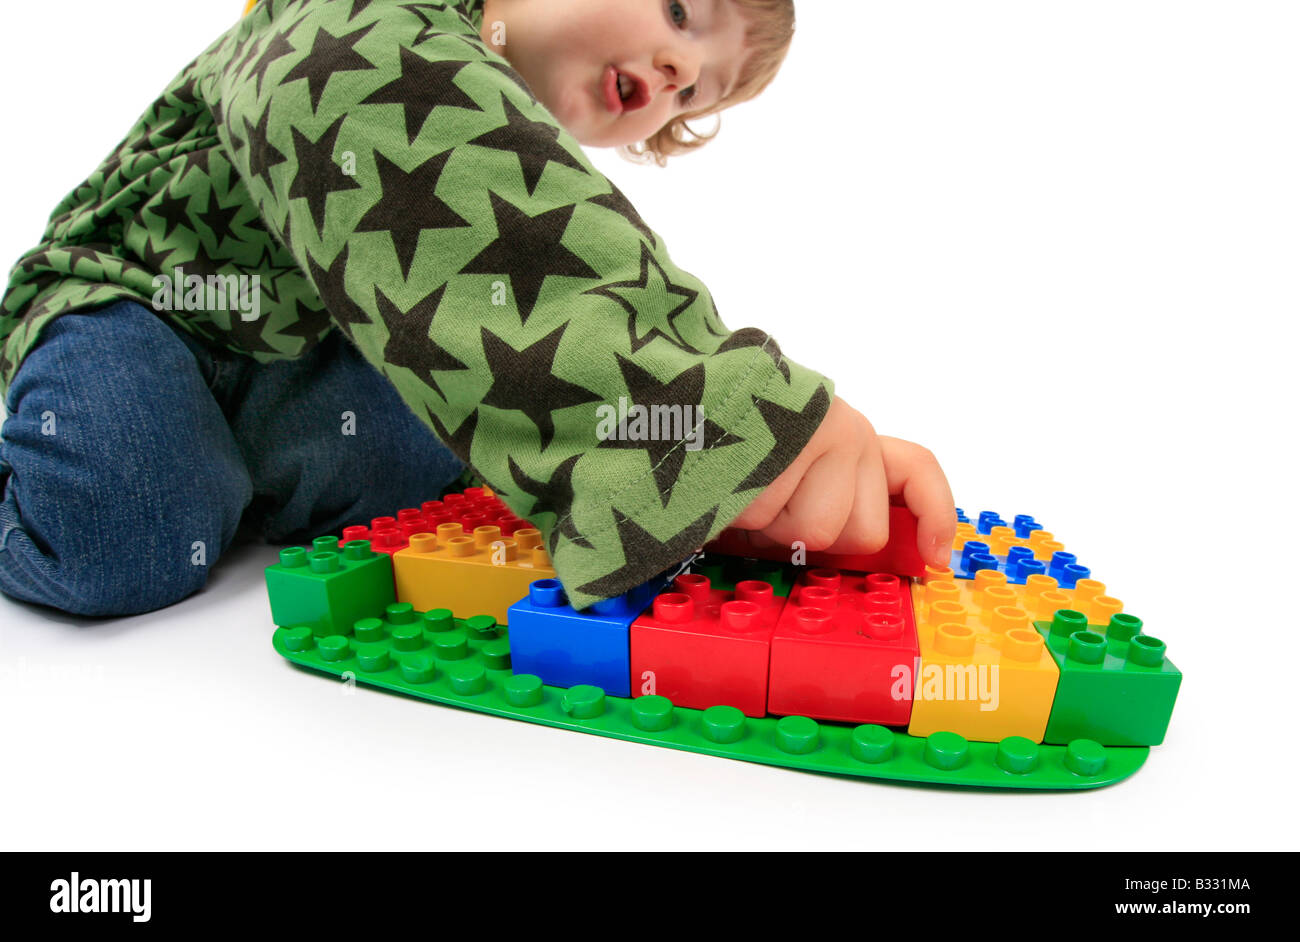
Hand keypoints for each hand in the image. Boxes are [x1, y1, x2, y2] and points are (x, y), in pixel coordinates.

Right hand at [730, 395, 955, 568]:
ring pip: (810, 533)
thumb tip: (873, 556)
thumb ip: (831, 497)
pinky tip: (721, 479)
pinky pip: (766, 517)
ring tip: (740, 485)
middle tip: (773, 504)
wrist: (667, 391)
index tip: (937, 557)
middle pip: (861, 532)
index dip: (935, 516)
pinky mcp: (781, 444)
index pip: (917, 470)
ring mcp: (816, 438)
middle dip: (811, 537)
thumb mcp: (788, 464)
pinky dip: (735, 512)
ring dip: (767, 526)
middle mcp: (847, 433)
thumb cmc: (727, 440)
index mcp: (853, 437)